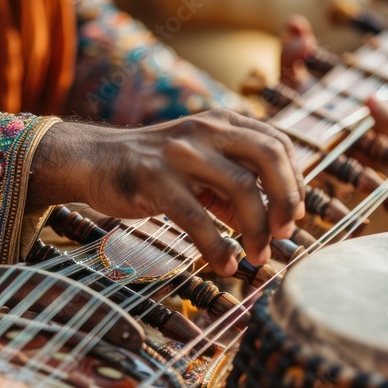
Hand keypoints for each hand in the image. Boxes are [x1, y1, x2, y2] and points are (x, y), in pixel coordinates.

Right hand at [31, 111, 304, 274]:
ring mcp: (181, 153)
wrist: (92, 160)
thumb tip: (272, 221)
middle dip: (287, 199)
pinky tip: (225, 265)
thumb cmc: (153, 167)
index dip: (294, 181)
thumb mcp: (199, 165)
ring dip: (258, 230)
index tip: (294, 214)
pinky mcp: (154, 178)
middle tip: (285, 233)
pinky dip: (218, 246)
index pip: (277, 143)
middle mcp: (206, 130)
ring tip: (257, 258)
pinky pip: (197, 216)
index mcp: (222, 123)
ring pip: (241, 188)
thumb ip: (233, 185)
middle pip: (269, 156)